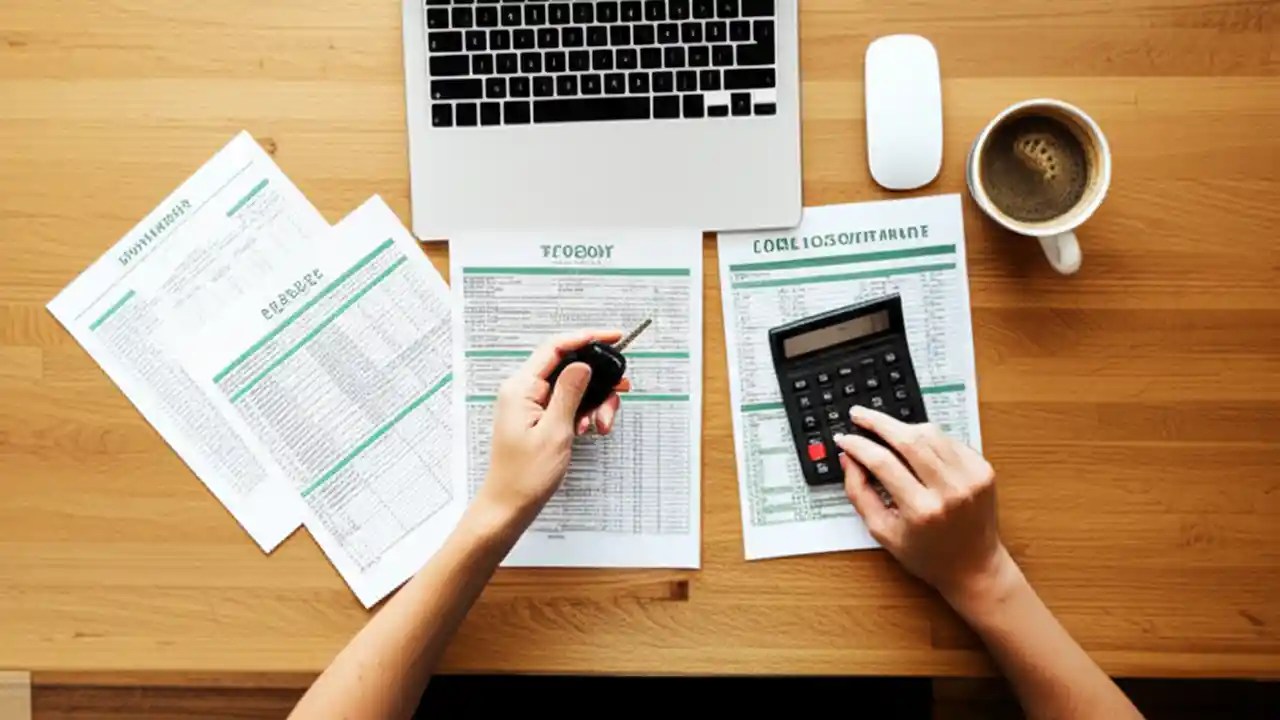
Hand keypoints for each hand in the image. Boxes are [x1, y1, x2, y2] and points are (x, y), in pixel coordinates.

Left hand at [475, 330, 623, 530]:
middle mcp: (523, 390)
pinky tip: (588, 428)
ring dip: (593, 401)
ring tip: (600, 423)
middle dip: (597, 380)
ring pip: (572, 386)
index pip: (555, 347)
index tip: (613, 338)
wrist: (511, 504)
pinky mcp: (538, 415)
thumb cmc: (525, 475)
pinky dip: (583, 412)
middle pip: (568, 366)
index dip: (586, 338)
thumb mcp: (555, 431)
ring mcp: (530, 403)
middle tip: (619, 390)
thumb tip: (583, 364)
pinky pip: (567, 402)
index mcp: (520, 388)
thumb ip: (570, 393)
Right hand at [833, 407, 1014, 607]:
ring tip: (884, 429)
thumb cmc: (928, 555)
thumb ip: (859, 493)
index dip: (859, 446)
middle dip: (878, 422)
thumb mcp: (883, 532)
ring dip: (902, 427)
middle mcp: (949, 490)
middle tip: (858, 415)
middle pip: (908, 438)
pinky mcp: (983, 470)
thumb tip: (848, 458)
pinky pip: (949, 441)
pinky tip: (915, 446)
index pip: (882, 463)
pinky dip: (928, 438)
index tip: (844, 439)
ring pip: (930, 433)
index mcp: (921, 510)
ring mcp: (970, 477)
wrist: (975, 567)